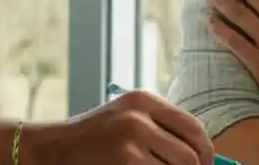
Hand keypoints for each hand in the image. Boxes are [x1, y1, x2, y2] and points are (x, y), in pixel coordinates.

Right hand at [23, 90, 212, 164]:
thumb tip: (202, 158)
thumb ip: (162, 131)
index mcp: (145, 100)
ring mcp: (130, 139)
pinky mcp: (124, 161)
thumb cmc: (95, 140)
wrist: (53, 149)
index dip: (206, 154)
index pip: (194, 128)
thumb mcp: (128, 120)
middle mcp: (139, 115)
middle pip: (190, 155)